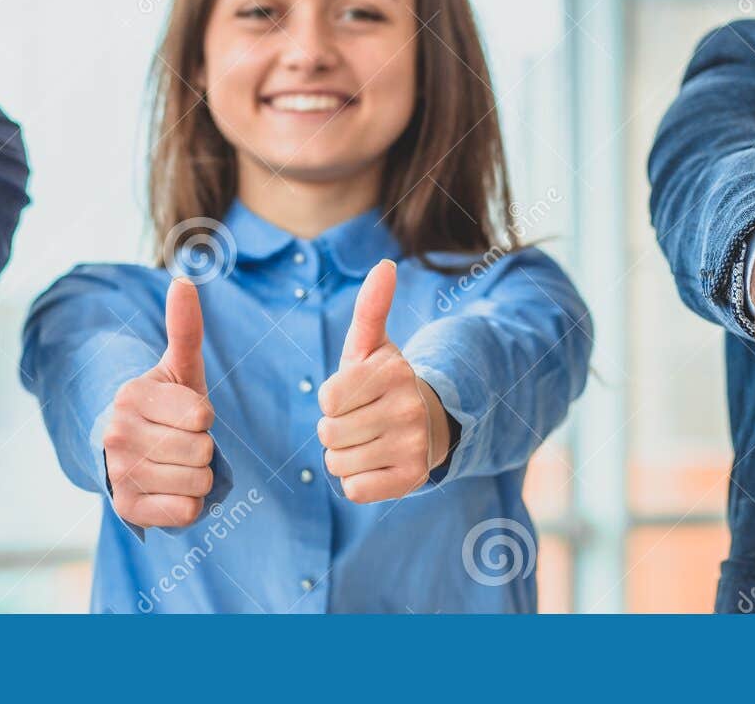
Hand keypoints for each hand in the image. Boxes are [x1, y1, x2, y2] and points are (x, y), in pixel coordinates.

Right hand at [102, 277, 216, 528]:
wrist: (128, 455)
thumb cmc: (165, 409)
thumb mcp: (178, 368)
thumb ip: (185, 328)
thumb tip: (184, 281)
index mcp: (131, 396)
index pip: (202, 414)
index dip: (204, 417)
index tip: (185, 415)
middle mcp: (116, 435)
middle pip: (202, 450)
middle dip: (203, 448)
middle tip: (180, 443)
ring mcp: (119, 474)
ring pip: (197, 482)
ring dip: (198, 477)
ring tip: (175, 465)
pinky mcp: (126, 510)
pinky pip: (186, 511)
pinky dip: (188, 504)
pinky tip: (170, 490)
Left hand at [317, 259, 451, 503]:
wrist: (427, 422)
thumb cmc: (383, 382)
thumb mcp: (372, 345)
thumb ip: (371, 307)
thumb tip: (384, 265)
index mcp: (393, 372)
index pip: (327, 397)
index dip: (332, 399)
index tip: (354, 394)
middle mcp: (408, 408)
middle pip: (329, 433)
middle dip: (335, 429)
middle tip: (360, 420)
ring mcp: (412, 446)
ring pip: (337, 462)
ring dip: (343, 455)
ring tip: (368, 440)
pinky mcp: (411, 480)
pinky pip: (354, 489)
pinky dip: (357, 480)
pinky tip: (376, 463)